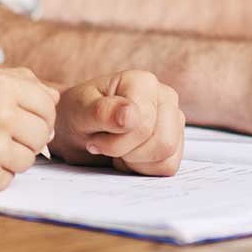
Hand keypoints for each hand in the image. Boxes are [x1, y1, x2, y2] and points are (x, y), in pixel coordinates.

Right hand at [0, 67, 57, 192]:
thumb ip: (18, 82)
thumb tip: (54, 97)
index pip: (46, 104)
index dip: (39, 113)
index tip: (24, 118)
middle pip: (42, 133)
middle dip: (27, 136)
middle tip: (0, 135)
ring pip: (29, 159)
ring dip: (11, 157)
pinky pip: (8, 178)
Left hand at [51, 69, 184, 175]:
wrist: (76, 126)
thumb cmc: (78, 114)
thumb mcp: (79, 111)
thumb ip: (103, 111)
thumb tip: (130, 115)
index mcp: (143, 82)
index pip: (144, 126)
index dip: (116, 143)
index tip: (94, 139)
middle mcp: (165, 97)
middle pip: (163, 142)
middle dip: (128, 153)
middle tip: (104, 145)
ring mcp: (173, 118)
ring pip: (167, 155)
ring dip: (136, 161)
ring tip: (116, 149)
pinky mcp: (175, 139)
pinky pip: (169, 166)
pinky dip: (144, 169)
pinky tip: (128, 156)